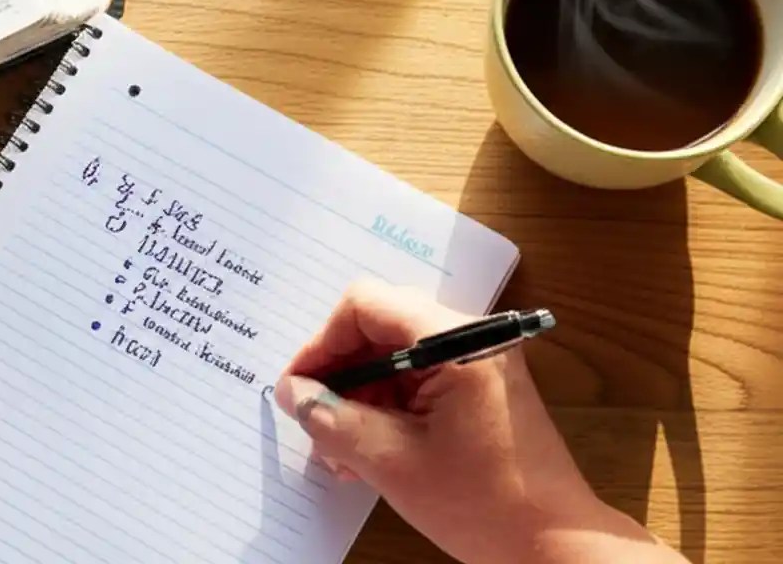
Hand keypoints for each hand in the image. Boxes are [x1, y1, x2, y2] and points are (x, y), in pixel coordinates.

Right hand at [275, 279, 684, 563]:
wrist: (553, 545)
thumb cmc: (484, 504)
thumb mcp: (390, 460)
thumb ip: (331, 418)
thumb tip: (293, 392)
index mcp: (456, 340)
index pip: (366, 305)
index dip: (322, 343)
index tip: (298, 386)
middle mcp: (470, 337)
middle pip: (377, 329)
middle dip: (338, 377)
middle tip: (312, 421)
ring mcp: (476, 362)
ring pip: (391, 359)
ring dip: (358, 401)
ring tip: (337, 453)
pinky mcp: (477, 389)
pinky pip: (415, 382)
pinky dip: (384, 411)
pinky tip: (365, 453)